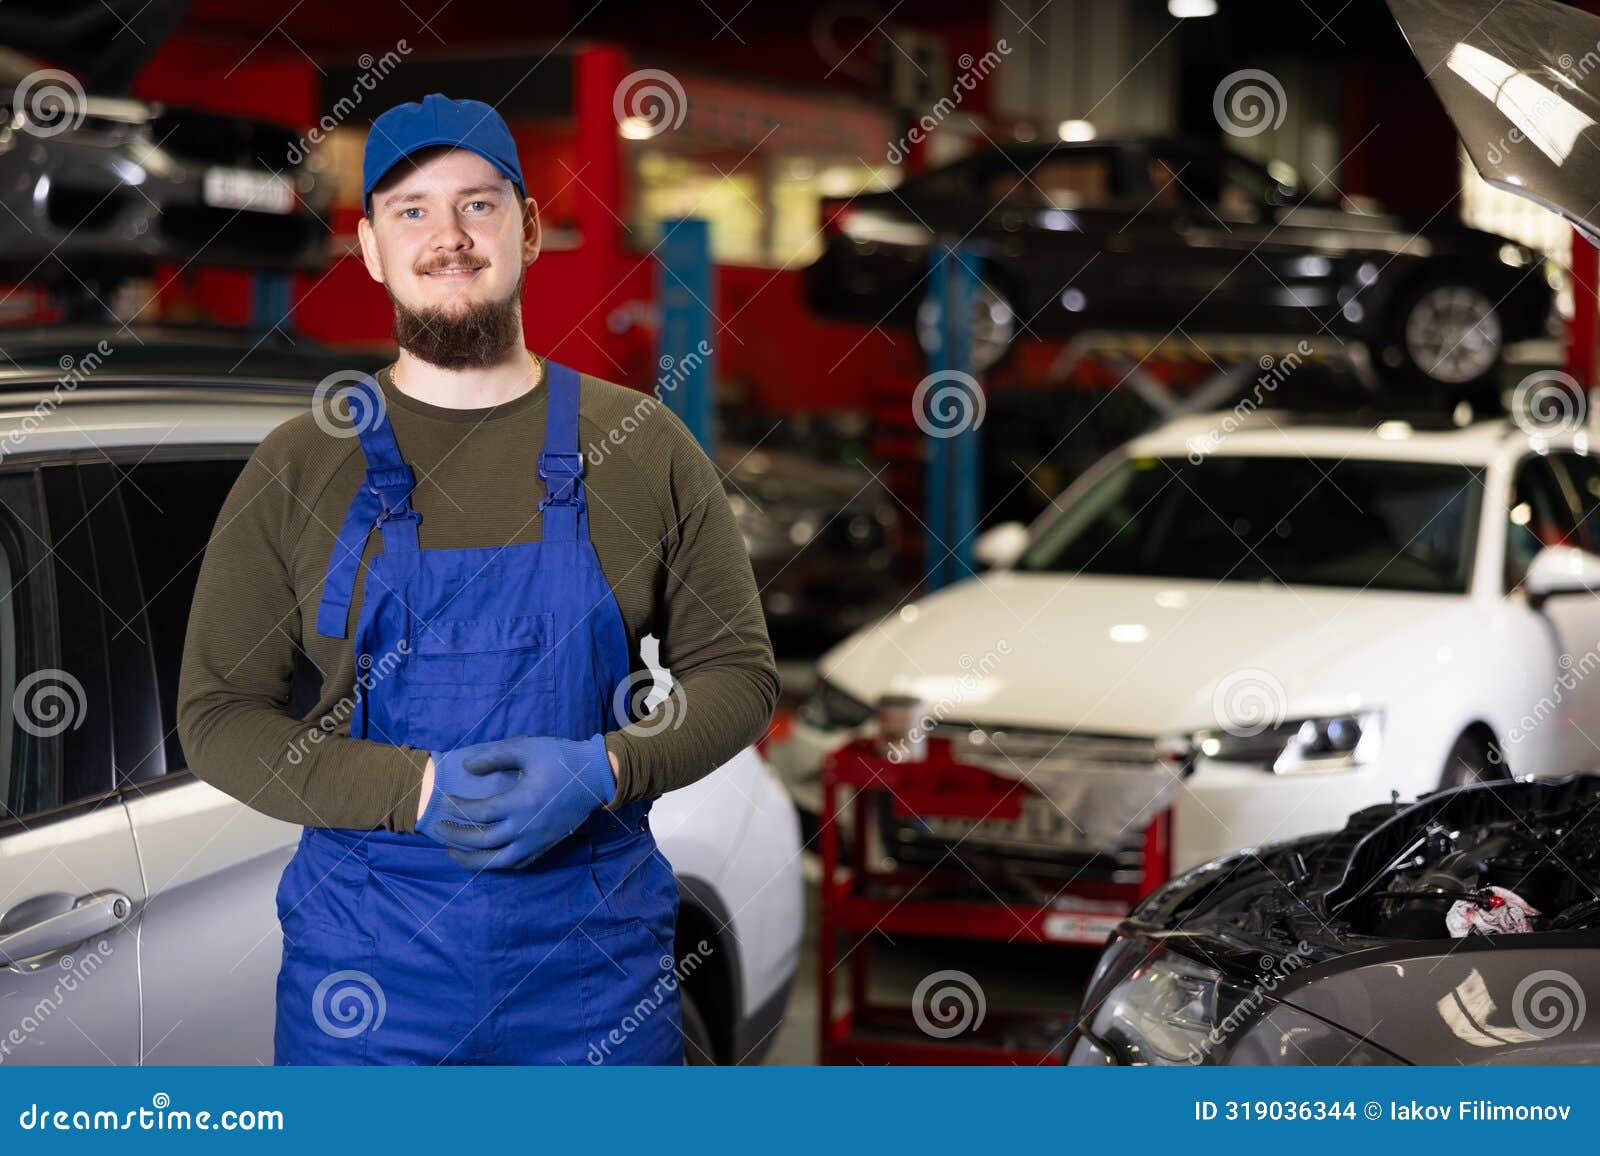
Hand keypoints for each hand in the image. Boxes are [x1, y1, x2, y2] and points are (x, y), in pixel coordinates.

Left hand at [433, 733, 616, 869]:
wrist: (595, 776)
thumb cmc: (561, 758)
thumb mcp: (527, 749)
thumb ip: (494, 757)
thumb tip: (465, 767)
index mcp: (521, 802)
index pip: (479, 812)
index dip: (457, 808)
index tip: (444, 801)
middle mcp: (527, 827)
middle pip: (483, 842)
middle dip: (456, 836)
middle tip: (439, 829)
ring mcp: (537, 840)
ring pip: (499, 862)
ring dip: (472, 860)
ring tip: (453, 853)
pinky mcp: (545, 845)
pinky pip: (517, 863)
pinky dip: (497, 864)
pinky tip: (484, 858)